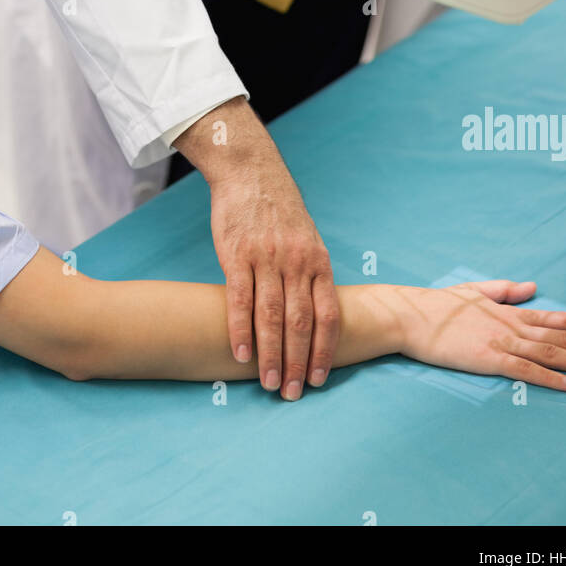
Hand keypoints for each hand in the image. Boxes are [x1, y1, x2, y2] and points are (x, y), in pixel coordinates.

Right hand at [176, 97, 338, 399]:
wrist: (250, 172)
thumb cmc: (278, 210)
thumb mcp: (307, 238)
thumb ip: (310, 273)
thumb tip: (314, 313)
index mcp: (318, 261)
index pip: (328, 315)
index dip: (324, 350)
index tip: (318, 379)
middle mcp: (296, 262)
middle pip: (301, 322)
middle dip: (297, 362)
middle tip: (291, 394)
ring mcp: (267, 258)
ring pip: (271, 316)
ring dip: (271, 354)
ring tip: (268, 382)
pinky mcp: (237, 254)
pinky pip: (240, 298)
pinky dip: (241, 328)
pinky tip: (241, 353)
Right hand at [395, 278, 565, 390]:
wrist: (410, 315)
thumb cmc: (438, 306)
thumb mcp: (474, 291)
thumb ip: (505, 290)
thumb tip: (532, 287)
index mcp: (509, 311)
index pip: (557, 317)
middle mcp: (512, 325)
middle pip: (563, 335)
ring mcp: (501, 341)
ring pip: (550, 352)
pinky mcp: (488, 359)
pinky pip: (525, 369)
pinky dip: (550, 377)